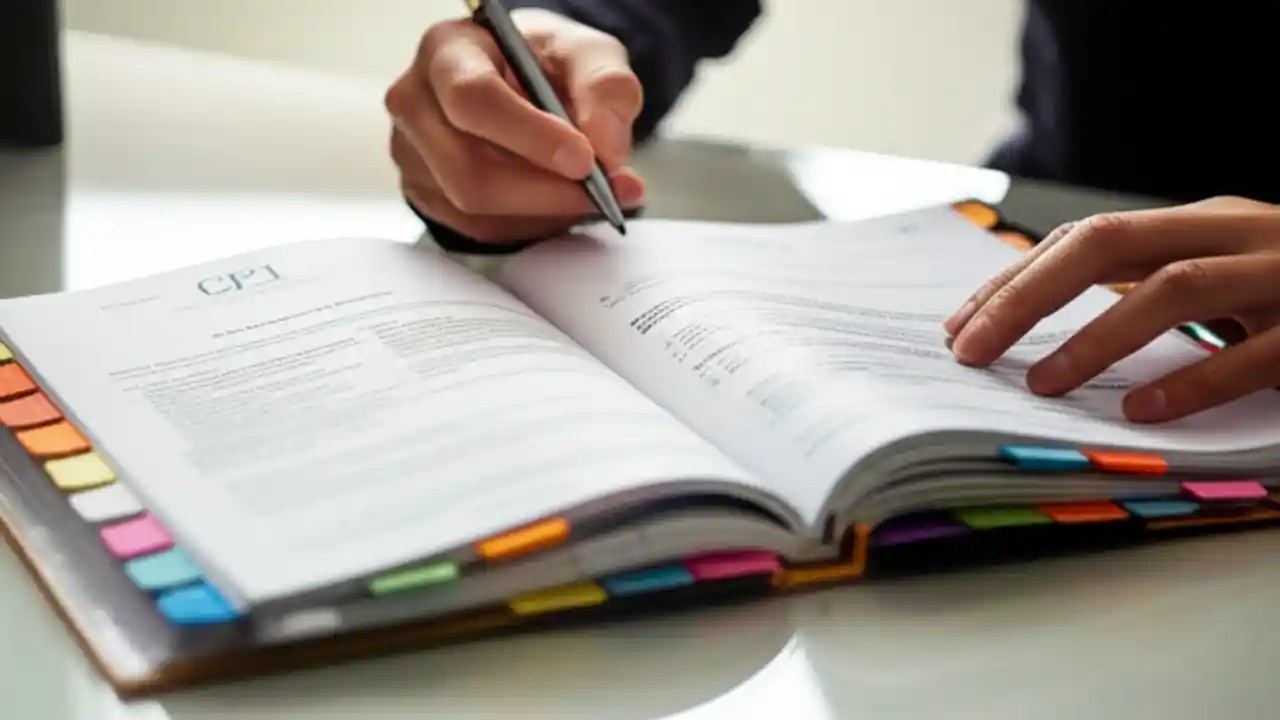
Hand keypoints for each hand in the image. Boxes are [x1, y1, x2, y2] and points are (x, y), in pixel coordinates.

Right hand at [385, 9, 645, 243]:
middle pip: (469, 171)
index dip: (531, 137)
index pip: (473, 99)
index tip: (585, 159)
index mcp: (447, 51)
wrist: (523, 83)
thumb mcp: (586, 53)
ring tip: (592, 195)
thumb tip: (606, 147)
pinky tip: (559, 201)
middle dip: (546, 191)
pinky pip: (482, 230)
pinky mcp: (427, 196)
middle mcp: (416, 103)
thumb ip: (606, 87)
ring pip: (476, 209)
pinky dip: (533, 224)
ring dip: (545, 211)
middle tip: (605, 192)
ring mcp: (414, 156)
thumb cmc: (544, 63)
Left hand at [943, 196, 1279, 422]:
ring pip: (1177, 287)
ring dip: (1097, 337)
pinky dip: (1194, 381)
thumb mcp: (1218, 275)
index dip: (1015, 280)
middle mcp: (1238, 233)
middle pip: (1111, 243)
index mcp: (1200, 222)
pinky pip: (1257, 352)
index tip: (959, 325)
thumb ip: (1144, 288)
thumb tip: (1034, 321)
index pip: (1084, 238)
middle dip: (1030, 296)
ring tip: (1040, 381)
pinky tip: (1143, 412)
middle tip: (971, 349)